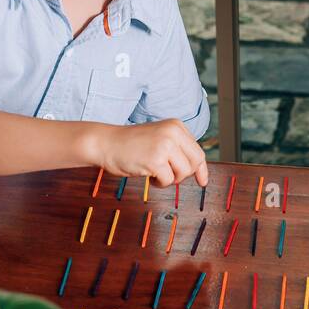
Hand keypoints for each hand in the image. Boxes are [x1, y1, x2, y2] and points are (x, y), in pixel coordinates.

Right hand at [89, 120, 209, 187]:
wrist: (106, 143)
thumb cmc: (131, 144)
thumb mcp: (159, 138)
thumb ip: (177, 149)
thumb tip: (199, 172)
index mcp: (176, 126)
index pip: (197, 151)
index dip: (201, 169)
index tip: (203, 181)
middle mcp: (173, 132)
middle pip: (195, 163)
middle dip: (184, 174)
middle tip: (168, 175)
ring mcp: (165, 145)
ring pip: (183, 173)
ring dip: (170, 178)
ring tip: (155, 172)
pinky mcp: (156, 159)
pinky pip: (168, 180)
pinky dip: (159, 183)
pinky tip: (147, 174)